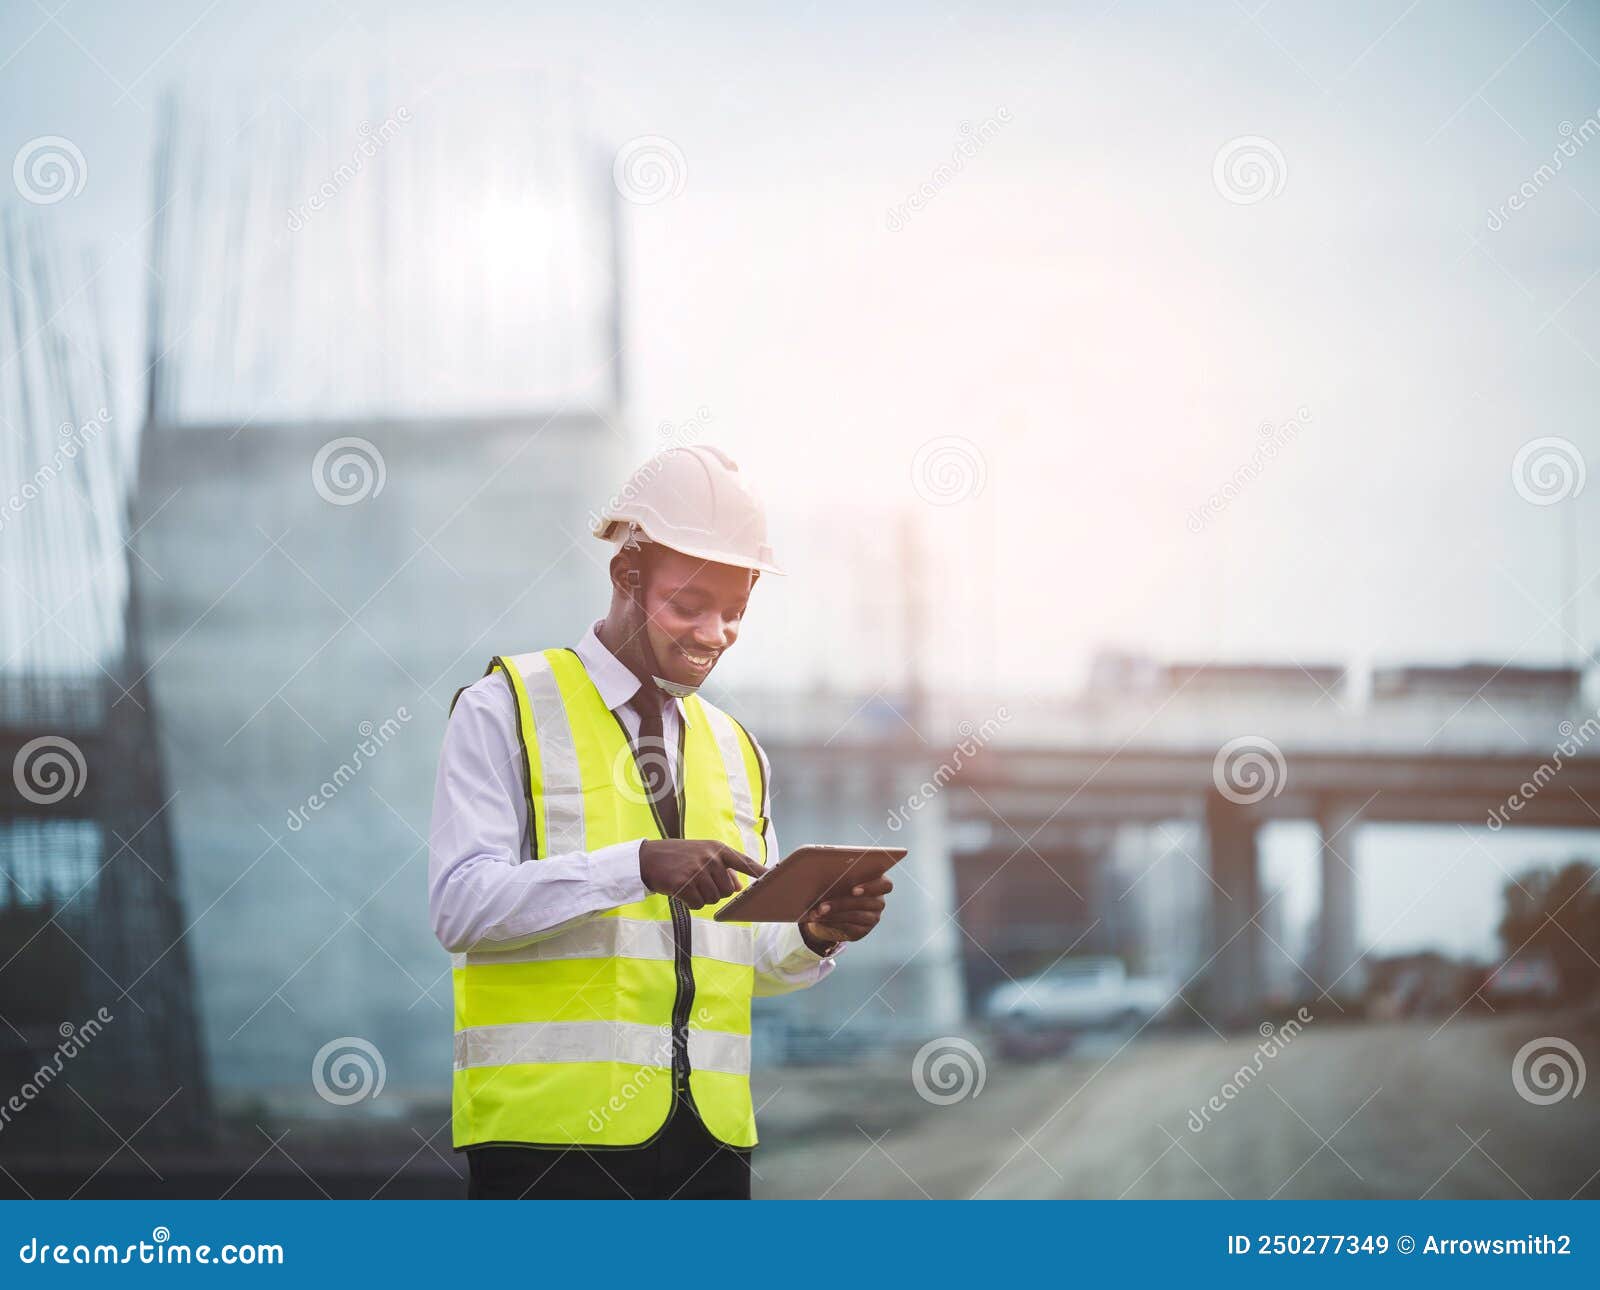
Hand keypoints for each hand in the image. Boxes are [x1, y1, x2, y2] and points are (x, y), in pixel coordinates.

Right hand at [639, 839, 765, 909]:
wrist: (648, 857)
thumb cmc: (679, 857)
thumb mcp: (702, 855)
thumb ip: (723, 869)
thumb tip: (739, 888)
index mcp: (718, 849)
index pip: (744, 862)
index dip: (759, 872)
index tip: (773, 878)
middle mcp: (711, 858)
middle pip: (728, 890)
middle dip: (716, 891)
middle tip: (699, 882)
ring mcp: (697, 870)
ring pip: (714, 899)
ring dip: (702, 897)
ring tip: (689, 884)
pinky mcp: (684, 883)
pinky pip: (698, 905)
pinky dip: (690, 903)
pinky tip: (681, 891)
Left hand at [800, 875, 892, 948]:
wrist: (829, 912)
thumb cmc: (835, 888)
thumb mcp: (838, 881)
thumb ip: (839, 878)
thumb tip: (821, 878)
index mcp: (877, 882)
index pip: (885, 885)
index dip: (871, 887)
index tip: (854, 890)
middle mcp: (878, 901)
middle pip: (867, 902)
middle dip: (842, 903)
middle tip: (823, 905)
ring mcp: (872, 918)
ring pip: (857, 916)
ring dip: (835, 914)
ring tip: (818, 912)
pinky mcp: (862, 931)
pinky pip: (850, 927)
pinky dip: (833, 922)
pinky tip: (821, 919)